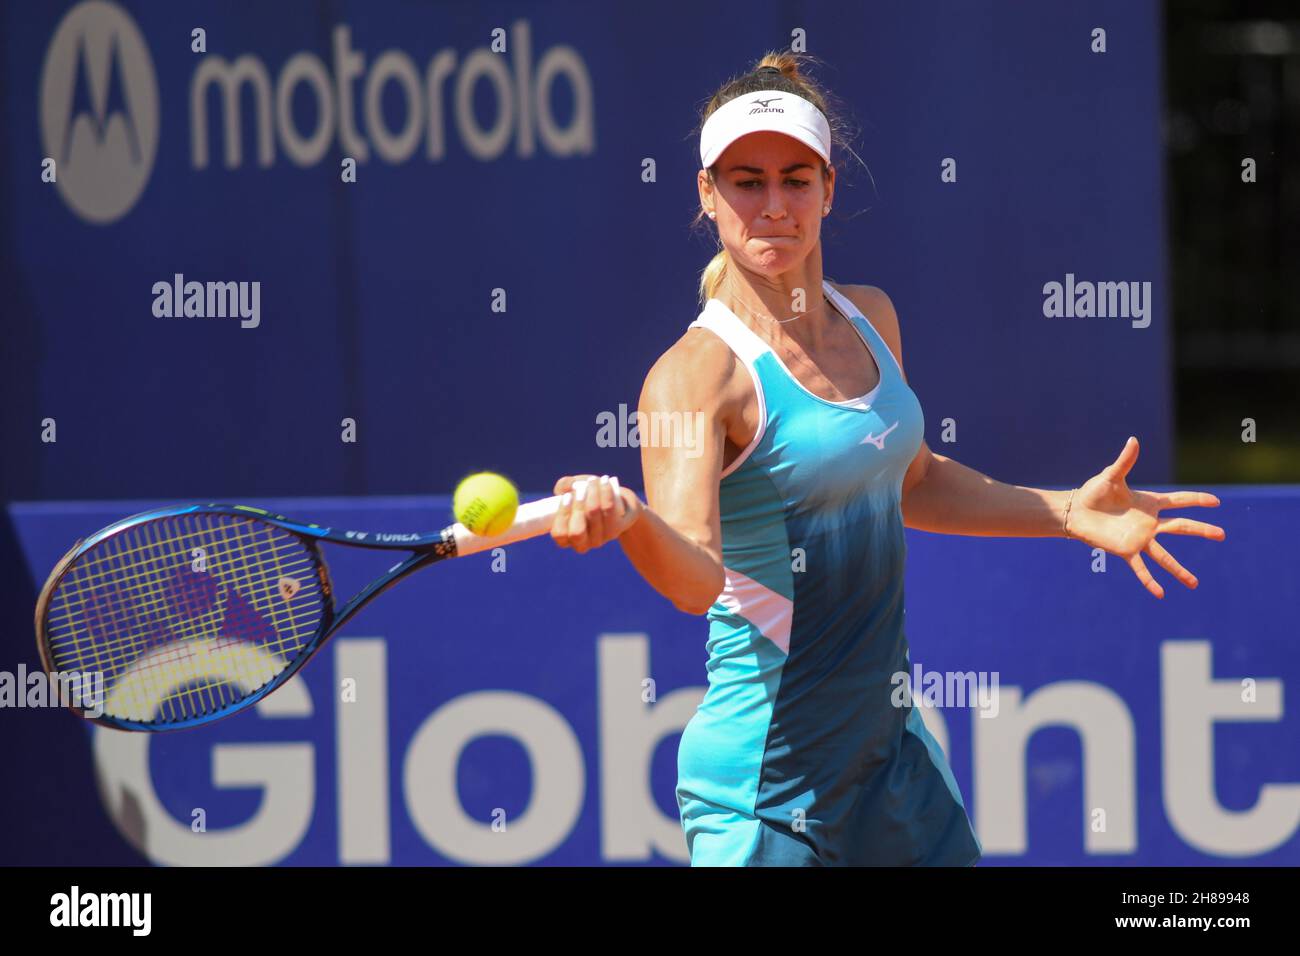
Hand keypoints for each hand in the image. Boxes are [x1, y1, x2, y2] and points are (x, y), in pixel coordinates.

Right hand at [550, 474, 643, 553]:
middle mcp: (582, 544)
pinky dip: (605, 492)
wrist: (616, 500)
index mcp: (565, 538)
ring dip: (592, 493)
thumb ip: (563, 485)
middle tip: (580, 490)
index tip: (567, 496)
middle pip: (577, 532)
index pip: (559, 534)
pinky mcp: (615, 530)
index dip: (562, 515)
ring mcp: (599, 539)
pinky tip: (604, 481)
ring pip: (593, 516)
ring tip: (593, 480)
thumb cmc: (587, 496)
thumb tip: (567, 487)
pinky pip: (609, 510)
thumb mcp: (572, 489)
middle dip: (577, 507)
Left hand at [1065, 436, 1225, 598]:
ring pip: (1165, 556)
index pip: (1179, 501)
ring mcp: (1140, 539)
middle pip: (1181, 527)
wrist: (1075, 511)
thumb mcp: (1111, 476)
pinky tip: (1161, 594)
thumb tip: (1133, 439)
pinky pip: (1141, 568)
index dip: (1197, 500)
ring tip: (1194, 584)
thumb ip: (1125, 461)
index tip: (1216, 501)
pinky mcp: (1126, 550)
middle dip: (1202, 530)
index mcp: (1149, 503)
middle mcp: (1149, 523)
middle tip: (1222, 534)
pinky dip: (1150, 581)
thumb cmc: (1093, 493)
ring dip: (1179, 570)